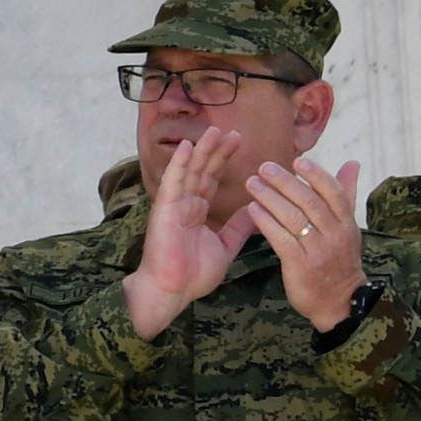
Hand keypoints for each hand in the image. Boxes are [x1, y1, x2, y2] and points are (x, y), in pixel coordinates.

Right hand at [127, 130, 247, 336]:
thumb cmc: (193, 274)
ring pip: (190, 171)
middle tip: (233, 131)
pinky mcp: (165, 209)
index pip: (212, 180)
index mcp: (197, 212)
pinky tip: (187, 146)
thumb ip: (238, 227)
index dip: (224, 161)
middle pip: (203, 170)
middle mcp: (185, 204)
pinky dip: (179, 163)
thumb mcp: (225, 246)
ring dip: (201, 150)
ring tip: (214, 130)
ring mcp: (174, 205)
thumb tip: (255, 208)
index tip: (239, 143)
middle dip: (217, 150)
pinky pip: (174, 182)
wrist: (172, 290)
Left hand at [253, 158, 367, 333]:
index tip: (298, 161)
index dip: (317, 176)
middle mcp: (335, 234)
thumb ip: (345, 195)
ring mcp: (318, 250)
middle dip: (285, 182)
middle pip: (310, 202)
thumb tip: (352, 163)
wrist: (339, 301)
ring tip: (252, 183)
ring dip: (270, 198)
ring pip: (293, 218)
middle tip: (264, 167)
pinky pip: (281, 238)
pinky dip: (265, 221)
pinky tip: (251, 209)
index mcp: (347, 223)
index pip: (334, 193)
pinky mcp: (300, 264)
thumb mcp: (347, 228)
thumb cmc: (338, 260)